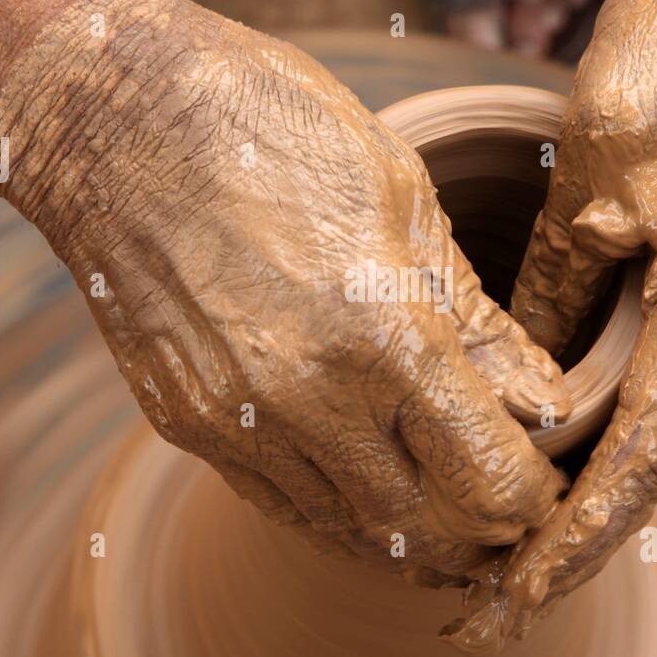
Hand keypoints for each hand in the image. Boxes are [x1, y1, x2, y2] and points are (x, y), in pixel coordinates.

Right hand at [0, 0, 571, 581]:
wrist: (112, 118)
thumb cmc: (273, 130)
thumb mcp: (404, 200)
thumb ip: (475, 321)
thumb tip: (542, 403)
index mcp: (383, 335)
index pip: (488, 477)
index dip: (531, 500)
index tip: (544, 487)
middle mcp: (308, 401)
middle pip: (421, 533)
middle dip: (478, 539)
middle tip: (504, 516)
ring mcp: (236, 423)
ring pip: (345, 531)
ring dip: (406, 538)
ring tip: (443, 514)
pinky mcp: (186, 425)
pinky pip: (278, 501)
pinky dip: (335, 510)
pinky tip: (362, 486)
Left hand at [445, 0, 656, 652]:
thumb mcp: (600, 158)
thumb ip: (562, 274)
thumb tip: (516, 373)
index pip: (650, 449)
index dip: (581, 533)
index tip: (516, 594)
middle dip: (576, 536)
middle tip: (488, 603)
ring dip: (593, 486)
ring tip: (511, 553)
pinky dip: (615, 422)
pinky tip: (561, 452)